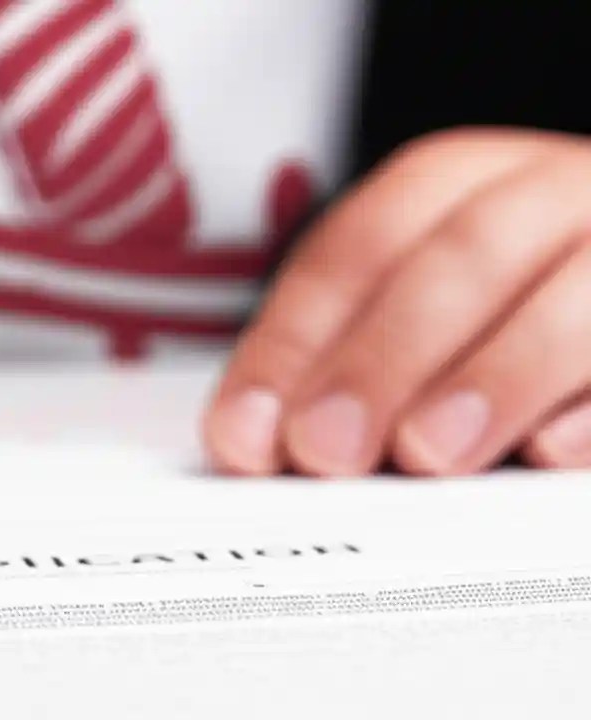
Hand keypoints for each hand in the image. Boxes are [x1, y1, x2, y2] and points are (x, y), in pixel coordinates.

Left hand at [204, 127, 590, 477]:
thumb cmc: (502, 309)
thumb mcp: (418, 311)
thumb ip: (348, 360)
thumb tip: (264, 444)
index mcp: (454, 183)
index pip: (355, 251)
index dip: (291, 344)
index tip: (246, 432)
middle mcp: (545, 194)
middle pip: (457, 261)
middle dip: (380, 361)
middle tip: (324, 450)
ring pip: (572, 294)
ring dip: (492, 379)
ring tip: (427, 454)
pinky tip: (549, 451)